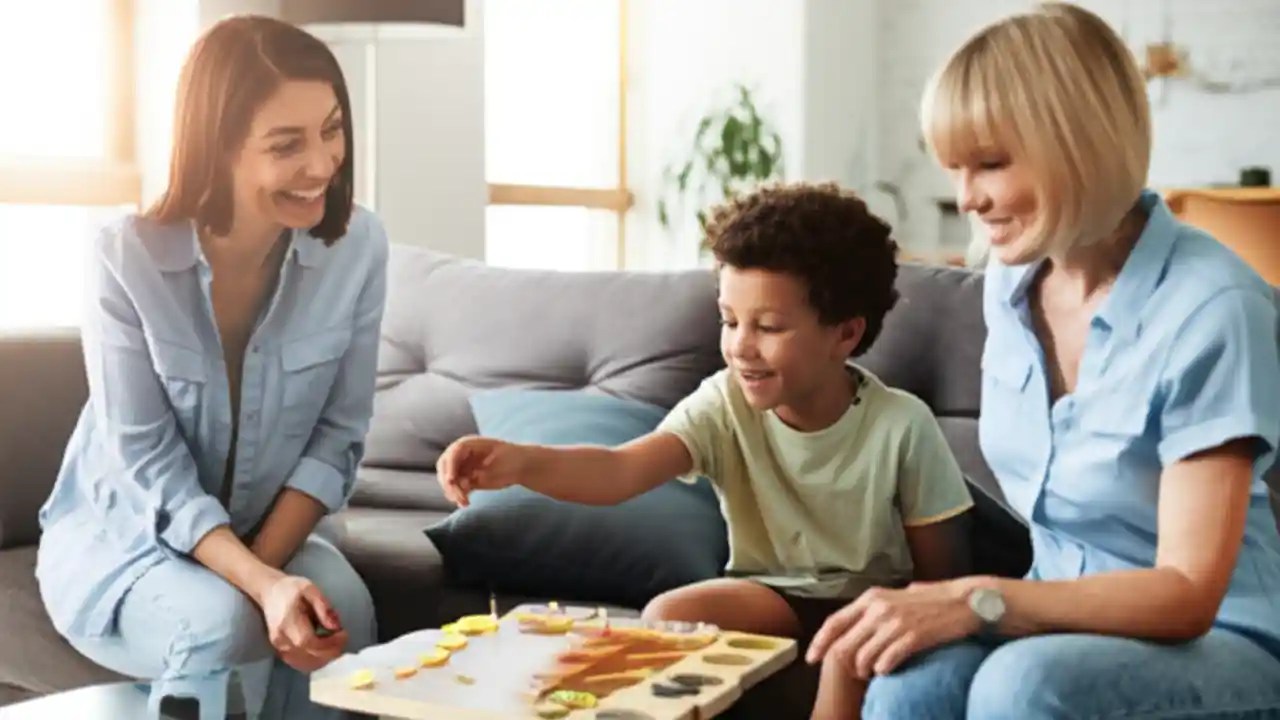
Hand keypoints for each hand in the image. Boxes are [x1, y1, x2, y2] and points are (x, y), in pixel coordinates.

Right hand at [260, 575, 347, 672]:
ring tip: (337, 645)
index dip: (329, 643)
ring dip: (325, 658)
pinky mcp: (280, 651)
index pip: (309, 642)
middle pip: (308, 656)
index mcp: (287, 622)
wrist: (269, 592)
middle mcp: (281, 639)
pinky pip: (300, 663)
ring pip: (305, 664)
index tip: (343, 634)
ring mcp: (279, 647)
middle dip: (331, 651)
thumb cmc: (291, 588)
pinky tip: (325, 651)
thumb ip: (323, 606)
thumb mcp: (310, 589)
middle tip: (343, 639)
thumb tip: (335, 626)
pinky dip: (315, 661)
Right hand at [436, 436, 529, 506]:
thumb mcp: (501, 461)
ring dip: (453, 493)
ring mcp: (463, 468)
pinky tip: (464, 503)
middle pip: (446, 468)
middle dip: (449, 483)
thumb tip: (467, 480)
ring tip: (464, 503)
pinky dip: (458, 497)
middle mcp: (462, 455)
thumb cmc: (514, 459)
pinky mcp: (467, 480)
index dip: (450, 467)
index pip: (454, 453)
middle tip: (458, 497)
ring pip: (449, 481)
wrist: (522, 467)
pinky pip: (456, 489)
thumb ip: (484, 470)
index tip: (451, 481)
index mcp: (470, 444)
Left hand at [806, 579, 982, 678]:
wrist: (964, 601)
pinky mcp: (912, 636)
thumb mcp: (895, 597)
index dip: (820, 642)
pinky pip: (887, 660)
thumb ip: (874, 609)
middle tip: (851, 673)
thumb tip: (854, 625)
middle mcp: (878, 608)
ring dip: (864, 670)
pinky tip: (886, 670)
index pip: (834, 622)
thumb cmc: (931, 600)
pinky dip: (883, 669)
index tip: (811, 658)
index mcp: (871, 598)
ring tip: (870, 673)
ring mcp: (895, 622)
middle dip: (844, 663)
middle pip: (846, 643)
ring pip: (864, 656)